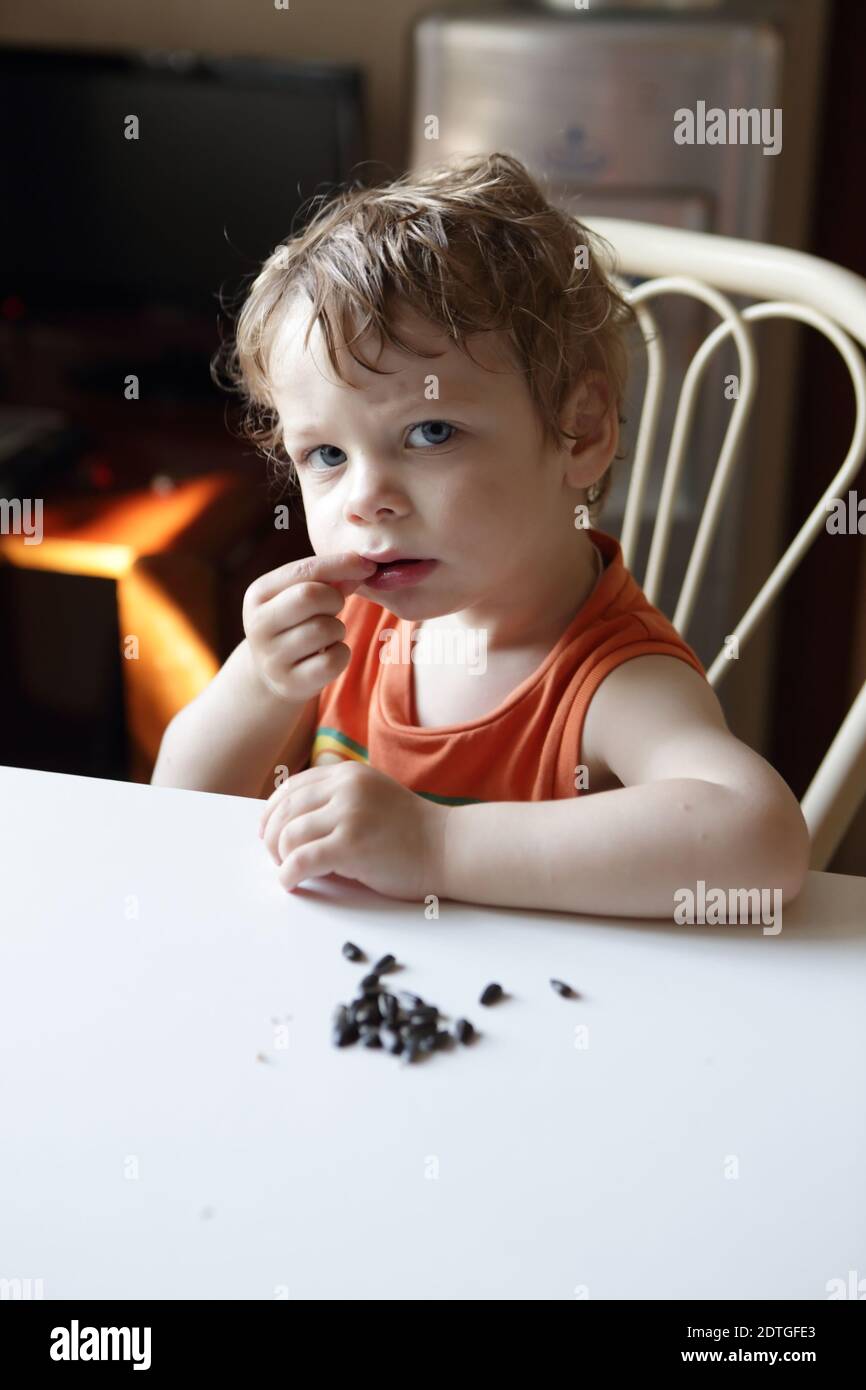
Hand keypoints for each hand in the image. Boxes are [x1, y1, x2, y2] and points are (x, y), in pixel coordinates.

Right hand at [242, 551, 377, 702]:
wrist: (274, 672)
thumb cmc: (296, 622)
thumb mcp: (301, 595)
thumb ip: (330, 579)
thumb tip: (364, 568)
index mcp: (258, 594)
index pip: (304, 570)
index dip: (341, 564)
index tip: (367, 565)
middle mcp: (257, 625)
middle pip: (309, 596)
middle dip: (334, 599)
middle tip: (335, 606)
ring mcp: (271, 658)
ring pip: (324, 629)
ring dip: (338, 628)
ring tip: (326, 633)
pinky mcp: (290, 683)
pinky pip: (333, 660)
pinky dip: (341, 653)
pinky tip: (329, 653)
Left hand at [258, 760, 450, 900]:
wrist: (448, 847)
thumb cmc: (411, 831)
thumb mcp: (371, 797)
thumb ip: (338, 799)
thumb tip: (288, 823)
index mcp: (348, 773)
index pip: (291, 788)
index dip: (272, 813)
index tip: (267, 832)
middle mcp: (346, 788)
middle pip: (284, 811)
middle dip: (271, 838)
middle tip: (277, 858)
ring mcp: (349, 815)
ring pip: (288, 836)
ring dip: (281, 858)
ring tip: (291, 871)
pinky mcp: (351, 845)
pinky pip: (300, 860)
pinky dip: (288, 875)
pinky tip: (293, 883)